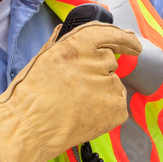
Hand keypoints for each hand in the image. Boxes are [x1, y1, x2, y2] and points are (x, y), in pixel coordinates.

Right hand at [0, 22, 140, 161]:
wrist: (28, 129)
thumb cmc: (29, 96)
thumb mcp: (42, 59)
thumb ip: (61, 43)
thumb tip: (70, 32)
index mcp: (77, 46)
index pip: (108, 34)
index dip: (124, 38)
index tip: (134, 45)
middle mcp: (97, 62)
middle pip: (109, 62)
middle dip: (98, 72)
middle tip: (76, 88)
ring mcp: (110, 87)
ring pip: (113, 85)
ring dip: (101, 92)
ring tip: (76, 105)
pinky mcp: (116, 109)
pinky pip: (117, 105)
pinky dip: (106, 111)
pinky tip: (86, 116)